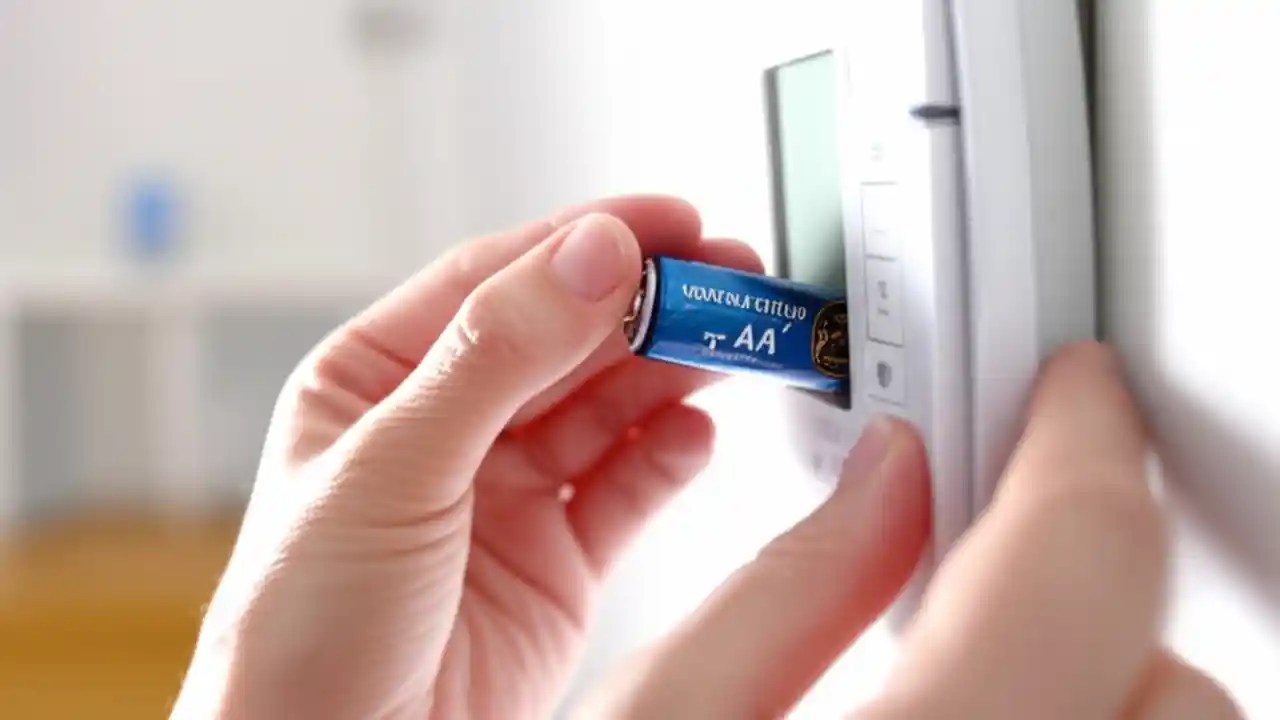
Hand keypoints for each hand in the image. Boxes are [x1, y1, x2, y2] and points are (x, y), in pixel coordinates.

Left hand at [172, 197, 761, 718]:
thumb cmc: (304, 627)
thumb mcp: (390, 468)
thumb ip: (496, 356)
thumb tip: (592, 255)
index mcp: (378, 378)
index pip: (497, 281)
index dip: (586, 243)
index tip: (672, 222)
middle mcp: (449, 426)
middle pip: (568, 338)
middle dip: (649, 304)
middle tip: (732, 281)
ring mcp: (509, 492)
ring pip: (609, 408)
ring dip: (673, 373)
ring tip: (735, 347)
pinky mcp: (559, 559)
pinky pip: (630, 489)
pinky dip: (671, 460)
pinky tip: (697, 436)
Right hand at [584, 343, 1242, 718]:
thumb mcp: (651, 718)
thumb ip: (777, 588)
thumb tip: (883, 477)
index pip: (1074, 565)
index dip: (1079, 443)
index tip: (1072, 393)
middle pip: (1170, 669)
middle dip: (1094, 574)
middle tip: (1002, 522)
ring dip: (1112, 654)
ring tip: (988, 624)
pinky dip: (1094, 707)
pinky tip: (996, 693)